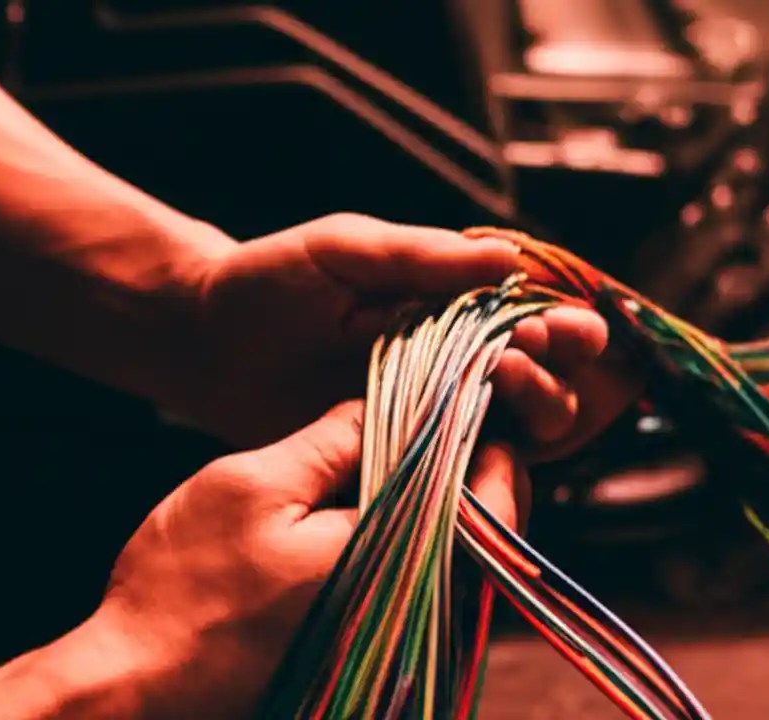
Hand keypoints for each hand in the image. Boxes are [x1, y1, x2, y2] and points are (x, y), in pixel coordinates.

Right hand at [82, 401, 525, 718]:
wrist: (145, 683)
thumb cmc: (187, 585)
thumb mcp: (253, 487)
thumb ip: (328, 445)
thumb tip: (384, 403)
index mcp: (400, 552)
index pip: (494, 490)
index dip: (486, 429)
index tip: (466, 386)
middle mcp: (415, 599)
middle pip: (485, 521)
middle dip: (467, 458)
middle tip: (431, 405)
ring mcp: (396, 628)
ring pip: (453, 548)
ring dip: (437, 493)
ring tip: (398, 442)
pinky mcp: (370, 640)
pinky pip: (415, 574)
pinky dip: (407, 530)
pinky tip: (365, 499)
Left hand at [188, 213, 634, 453]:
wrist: (205, 343)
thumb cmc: (270, 281)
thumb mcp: (344, 249)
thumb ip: (420, 256)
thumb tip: (511, 258)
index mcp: (456, 307)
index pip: (538, 322)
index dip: (563, 330)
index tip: (559, 330)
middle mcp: (459, 366)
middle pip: (548, 385)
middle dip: (555, 377)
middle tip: (522, 363)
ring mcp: (434, 420)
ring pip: (519, 436)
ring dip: (532, 420)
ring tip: (503, 392)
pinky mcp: (403, 464)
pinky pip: (462, 478)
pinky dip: (486, 475)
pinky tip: (480, 462)